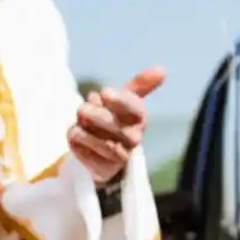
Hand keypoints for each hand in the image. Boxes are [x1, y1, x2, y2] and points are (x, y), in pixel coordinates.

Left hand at [68, 67, 165, 184]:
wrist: (101, 153)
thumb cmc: (113, 120)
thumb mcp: (123, 100)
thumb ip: (140, 85)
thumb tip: (163, 70)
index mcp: (139, 119)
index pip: (135, 108)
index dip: (119, 100)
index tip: (103, 92)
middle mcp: (133, 139)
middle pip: (114, 125)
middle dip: (93, 114)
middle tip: (82, 109)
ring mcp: (119, 157)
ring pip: (99, 141)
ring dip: (82, 130)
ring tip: (79, 125)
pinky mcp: (104, 170)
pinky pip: (86, 154)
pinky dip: (76, 143)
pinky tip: (77, 138)